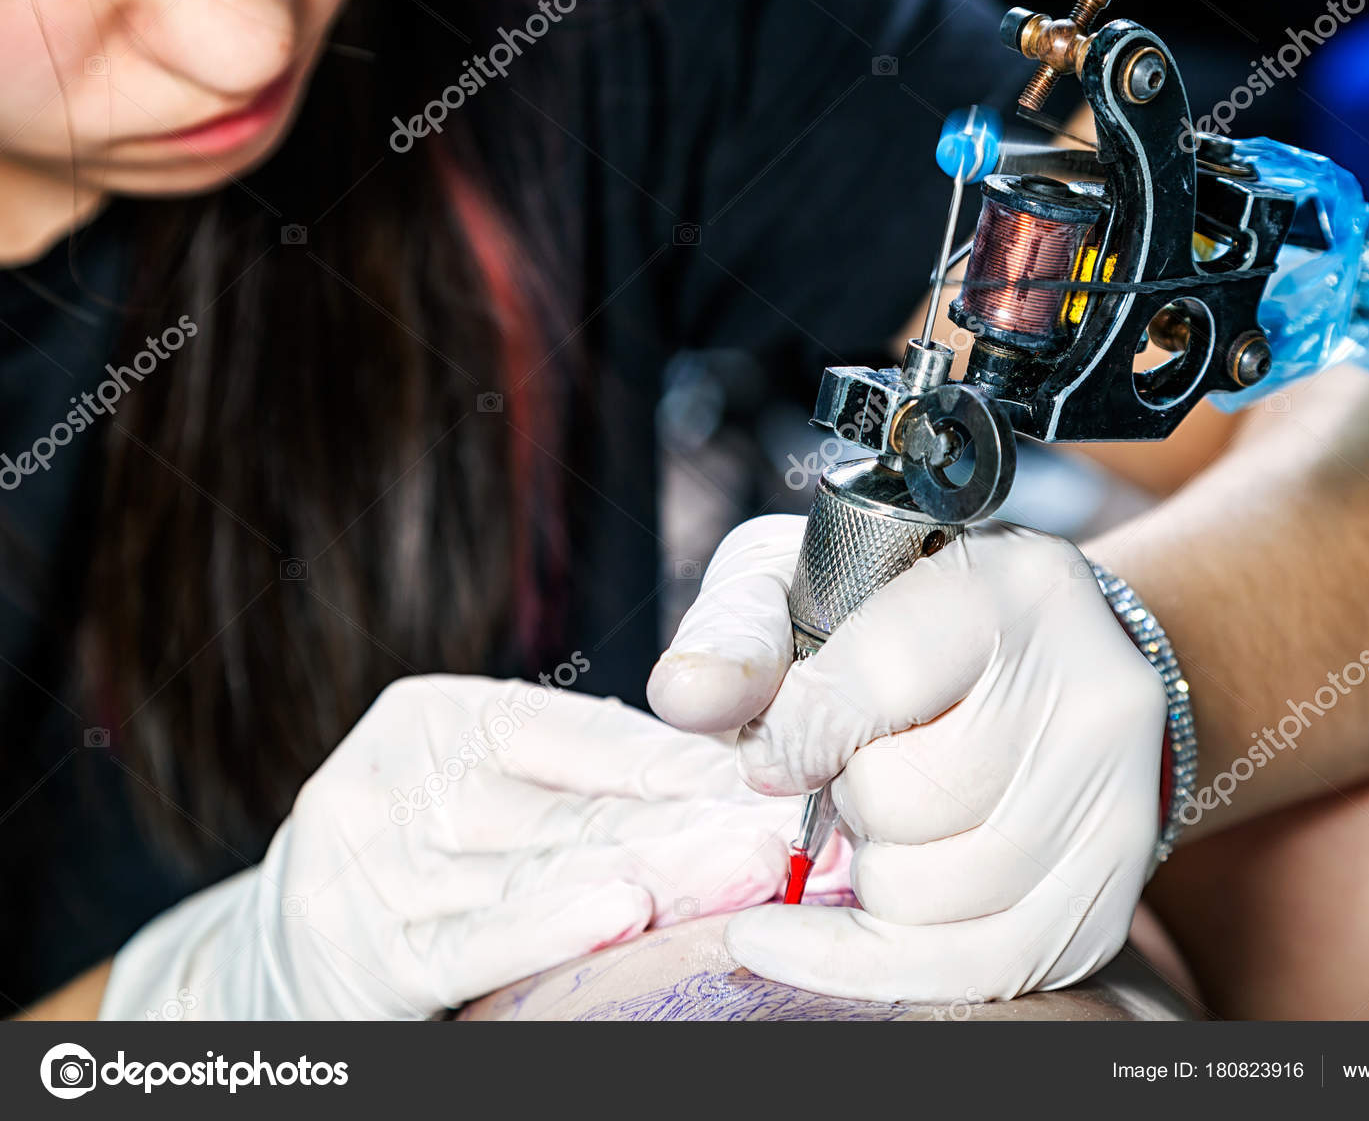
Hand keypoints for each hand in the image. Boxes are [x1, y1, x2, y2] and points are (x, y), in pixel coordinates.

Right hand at [100, 676, 826, 1018]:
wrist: (275, 957)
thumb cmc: (422, 861)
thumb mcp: (483, 796)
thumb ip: (580, 783)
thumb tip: (725, 782)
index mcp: (434, 721)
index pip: (580, 734)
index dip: (678, 757)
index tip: (766, 776)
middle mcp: (393, 782)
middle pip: (572, 809)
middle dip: (689, 824)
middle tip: (781, 831)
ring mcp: (371, 868)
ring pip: (538, 872)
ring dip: (653, 873)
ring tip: (741, 869)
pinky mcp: (366, 952)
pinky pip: (477, 940)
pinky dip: (552, 928)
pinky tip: (623, 914)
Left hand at [648, 515, 1167, 1000]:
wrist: (1050, 657)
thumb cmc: (906, 614)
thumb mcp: (816, 579)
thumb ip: (742, 630)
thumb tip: (687, 698)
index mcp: (1016, 587)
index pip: (882, 678)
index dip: (799, 729)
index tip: (777, 744)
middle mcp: (1091, 693)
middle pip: (903, 799)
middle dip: (844, 794)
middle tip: (859, 762)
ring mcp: (1114, 801)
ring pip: (926, 892)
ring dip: (869, 865)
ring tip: (892, 810)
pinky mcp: (1108, 892)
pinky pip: (972, 969)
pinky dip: (868, 963)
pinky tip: (799, 939)